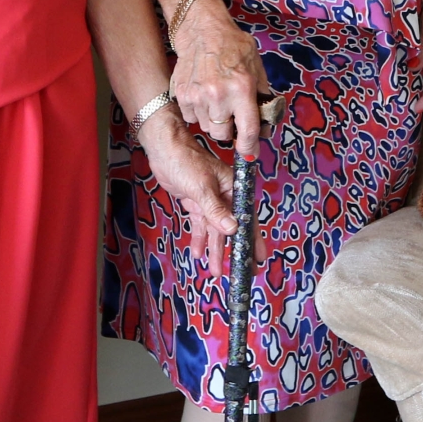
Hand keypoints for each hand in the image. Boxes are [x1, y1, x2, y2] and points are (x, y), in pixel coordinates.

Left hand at [138, 109, 241, 274]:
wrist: (164, 149)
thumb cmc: (187, 161)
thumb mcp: (202, 187)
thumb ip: (216, 210)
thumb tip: (233, 229)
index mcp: (234, 188)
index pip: (247, 217)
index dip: (253, 238)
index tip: (257, 257)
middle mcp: (225, 196)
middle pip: (232, 228)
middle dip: (234, 250)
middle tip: (241, 272)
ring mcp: (210, 201)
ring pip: (215, 230)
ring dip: (214, 249)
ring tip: (215, 271)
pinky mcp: (196, 203)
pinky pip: (200, 225)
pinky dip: (199, 239)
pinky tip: (198, 253)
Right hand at [169, 0, 265, 160]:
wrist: (203, 31)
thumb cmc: (234, 48)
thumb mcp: (258, 69)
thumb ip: (263, 99)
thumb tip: (265, 128)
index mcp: (242, 88)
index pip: (247, 130)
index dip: (249, 147)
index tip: (250, 153)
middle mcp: (219, 95)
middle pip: (223, 135)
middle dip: (230, 130)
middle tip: (232, 115)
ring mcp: (197, 96)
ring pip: (207, 129)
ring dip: (214, 121)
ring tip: (218, 101)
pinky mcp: (182, 95)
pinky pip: (192, 119)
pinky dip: (199, 114)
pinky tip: (204, 97)